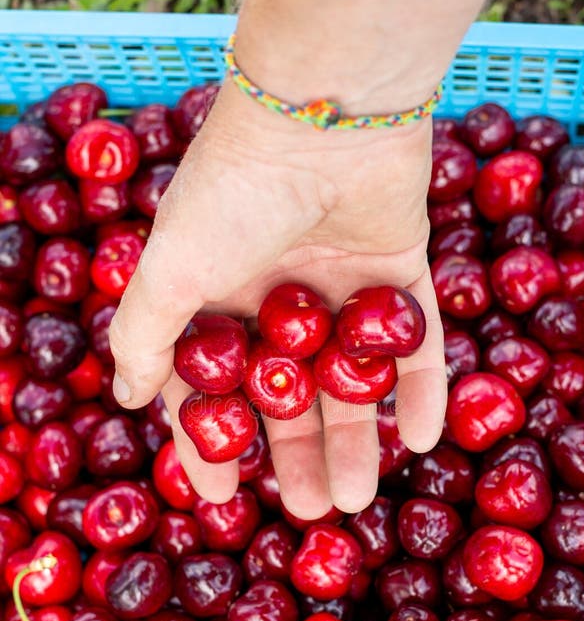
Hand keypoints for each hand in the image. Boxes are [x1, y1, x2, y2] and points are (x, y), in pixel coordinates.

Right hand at [109, 80, 446, 517]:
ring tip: (355, 500)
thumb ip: (145, 334)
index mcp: (220, 295)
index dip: (212, 440)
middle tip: (308, 511)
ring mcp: (342, 286)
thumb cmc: (236, 191)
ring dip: (354, 440)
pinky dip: (420, 390)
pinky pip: (415, 342)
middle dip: (295, 455)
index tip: (218, 494)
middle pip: (289, 394)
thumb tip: (125, 398)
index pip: (213, 385)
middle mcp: (280, 296)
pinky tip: (420, 442)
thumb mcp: (171, 269)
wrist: (326, 109)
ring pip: (350, 379)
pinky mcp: (400, 270)